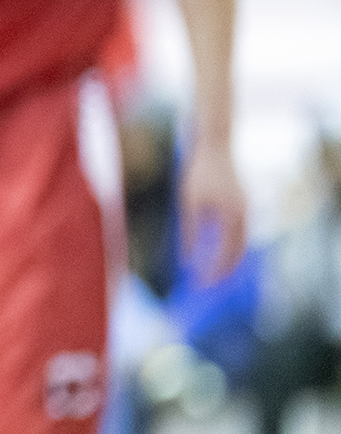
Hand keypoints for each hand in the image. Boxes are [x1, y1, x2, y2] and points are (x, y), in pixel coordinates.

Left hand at [180, 135, 247, 281]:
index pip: (225, 255)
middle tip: (204, 286)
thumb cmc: (199, 173)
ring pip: (240, 245)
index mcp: (234, 218)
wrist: (215, 146)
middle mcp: (245, 217)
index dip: (213, 272)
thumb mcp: (190, 204)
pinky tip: (214, 252)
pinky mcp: (241, 206)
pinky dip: (228, 246)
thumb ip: (190, 232)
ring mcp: (245, 211)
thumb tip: (187, 260)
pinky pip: (238, 233)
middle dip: (222, 272)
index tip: (199, 286)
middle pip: (237, 254)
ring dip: (226, 261)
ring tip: (209, 274)